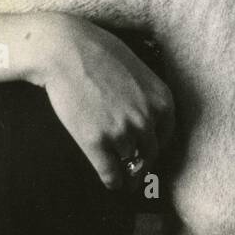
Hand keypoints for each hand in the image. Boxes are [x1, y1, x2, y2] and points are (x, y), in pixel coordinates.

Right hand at [38, 15, 173, 190]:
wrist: (68, 51)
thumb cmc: (101, 54)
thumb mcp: (139, 71)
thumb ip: (148, 97)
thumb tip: (148, 118)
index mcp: (162, 99)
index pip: (167, 134)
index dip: (156, 146)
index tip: (149, 153)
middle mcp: (148, 118)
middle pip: (151, 153)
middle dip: (143, 163)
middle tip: (137, 171)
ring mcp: (123, 131)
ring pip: (130, 163)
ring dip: (126, 170)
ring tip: (123, 176)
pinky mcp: (96, 142)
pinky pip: (111, 173)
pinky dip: (113, 182)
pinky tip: (111, 183)